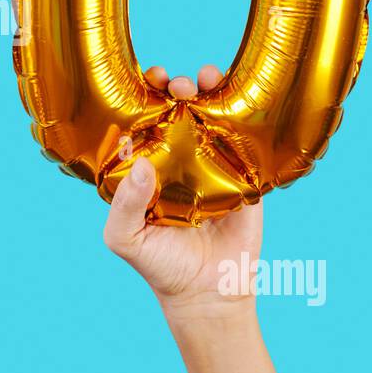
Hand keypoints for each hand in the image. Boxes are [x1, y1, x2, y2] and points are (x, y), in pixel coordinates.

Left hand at [103, 63, 263, 320]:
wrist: (208, 294)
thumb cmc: (159, 265)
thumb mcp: (125, 238)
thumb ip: (124, 203)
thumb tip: (141, 162)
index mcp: (147, 168)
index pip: (143, 123)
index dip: (143, 97)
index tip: (147, 80)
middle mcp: (178, 160)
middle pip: (178, 111)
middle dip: (176, 88)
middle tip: (177, 84)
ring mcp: (213, 165)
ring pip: (212, 116)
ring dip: (210, 91)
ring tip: (207, 79)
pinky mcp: (245, 177)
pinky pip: (247, 141)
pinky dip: (246, 117)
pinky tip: (242, 100)